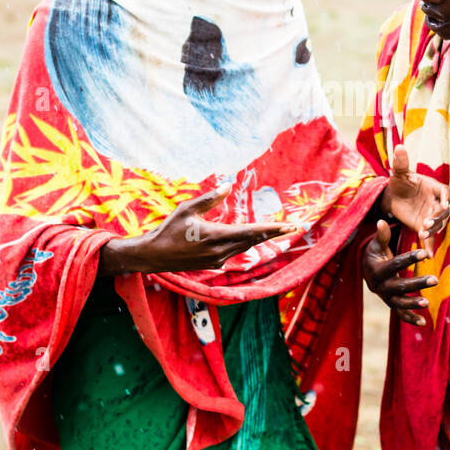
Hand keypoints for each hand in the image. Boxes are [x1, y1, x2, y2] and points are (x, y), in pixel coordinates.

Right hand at [100, 183, 294, 274]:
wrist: (154, 256)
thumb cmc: (168, 230)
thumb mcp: (187, 209)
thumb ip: (209, 199)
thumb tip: (227, 185)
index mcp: (216, 236)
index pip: (251, 232)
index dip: (273, 229)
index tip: (289, 225)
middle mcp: (220, 251)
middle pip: (254, 241)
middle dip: (275, 233)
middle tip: (296, 227)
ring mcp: (218, 260)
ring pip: (246, 247)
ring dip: (262, 238)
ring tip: (280, 230)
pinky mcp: (214, 263)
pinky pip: (236, 251)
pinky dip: (247, 243)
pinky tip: (253, 237)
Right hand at [361, 220, 436, 326]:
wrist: (367, 272)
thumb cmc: (375, 255)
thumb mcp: (377, 245)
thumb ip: (382, 236)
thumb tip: (382, 221)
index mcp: (377, 270)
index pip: (395, 264)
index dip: (409, 258)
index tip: (424, 252)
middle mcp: (381, 287)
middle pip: (400, 286)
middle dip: (417, 283)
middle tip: (435, 279)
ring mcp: (386, 298)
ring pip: (400, 303)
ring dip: (413, 304)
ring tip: (427, 303)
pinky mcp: (391, 305)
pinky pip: (400, 315)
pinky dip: (411, 319)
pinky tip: (424, 323)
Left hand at [381, 143, 449, 253]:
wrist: (393, 197)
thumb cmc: (400, 182)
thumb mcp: (398, 172)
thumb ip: (400, 162)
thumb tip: (399, 147)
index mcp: (434, 188)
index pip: (445, 193)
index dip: (445, 199)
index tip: (444, 206)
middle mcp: (436, 203)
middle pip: (443, 211)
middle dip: (438, 218)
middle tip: (428, 223)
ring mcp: (431, 216)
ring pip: (438, 224)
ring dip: (433, 230)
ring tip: (424, 234)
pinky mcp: (424, 227)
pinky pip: (429, 237)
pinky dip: (429, 245)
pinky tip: (427, 255)